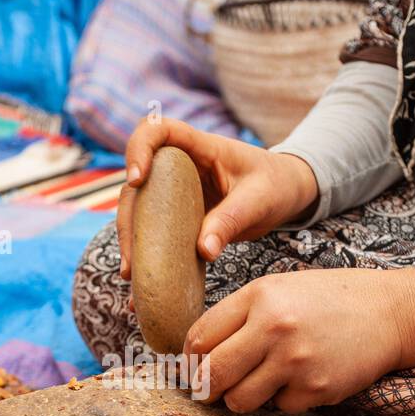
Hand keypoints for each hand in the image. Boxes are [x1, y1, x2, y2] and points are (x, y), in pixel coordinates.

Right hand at [116, 118, 318, 278]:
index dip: (139, 149)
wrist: (286, 193)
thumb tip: (203, 252)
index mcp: (201, 148)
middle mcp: (180, 168)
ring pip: (140, 211)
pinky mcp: (180, 217)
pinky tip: (145, 284)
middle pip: (138, 182)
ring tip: (132, 277)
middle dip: (128, 217)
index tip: (137, 180)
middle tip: (132, 255)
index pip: (157, 131)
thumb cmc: (275, 184)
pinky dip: (149, 256)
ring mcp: (176, 193)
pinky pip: (157, 233)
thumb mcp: (259, 200)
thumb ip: (231, 220)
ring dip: (132, 242)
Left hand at [184, 267, 414, 412]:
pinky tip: (300, 380)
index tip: (193, 366)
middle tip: (210, 390)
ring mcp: (295, 361)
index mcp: (259, 297)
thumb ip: (240, 315)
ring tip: (258, 384)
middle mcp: (274, 328)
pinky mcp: (315, 389)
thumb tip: (198, 353)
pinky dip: (283, 400)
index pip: (200, 337)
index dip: (190, 358)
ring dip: (241, 399)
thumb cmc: (331, 300)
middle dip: (205, 388)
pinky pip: (279, 408)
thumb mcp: (280, 289)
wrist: (390, 313)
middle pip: (212, 374)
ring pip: (239, 401)